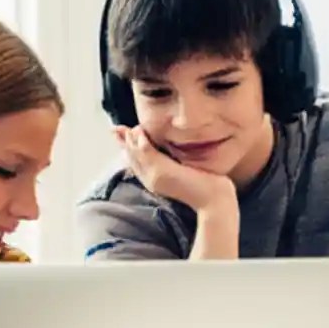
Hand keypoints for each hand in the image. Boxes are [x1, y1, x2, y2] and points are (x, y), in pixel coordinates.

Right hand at [115, 127, 234, 211]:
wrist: (212, 199)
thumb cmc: (203, 186)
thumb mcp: (183, 173)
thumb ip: (173, 165)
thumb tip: (172, 155)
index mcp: (155, 182)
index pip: (136, 164)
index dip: (127, 150)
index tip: (122, 137)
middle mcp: (151, 180)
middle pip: (131, 159)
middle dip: (123, 143)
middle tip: (115, 130)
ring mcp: (154, 176)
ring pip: (135, 155)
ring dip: (129, 140)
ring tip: (128, 128)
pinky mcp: (161, 171)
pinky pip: (145, 153)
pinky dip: (139, 142)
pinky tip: (137, 131)